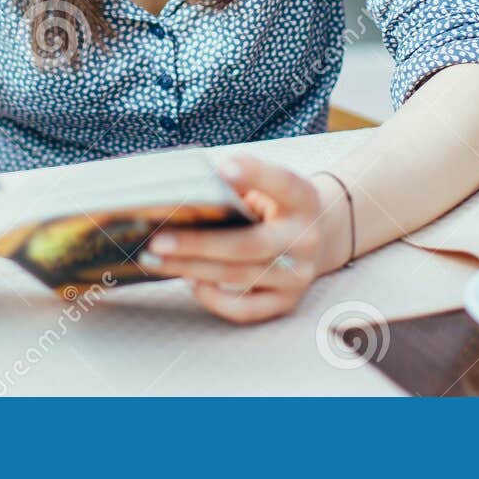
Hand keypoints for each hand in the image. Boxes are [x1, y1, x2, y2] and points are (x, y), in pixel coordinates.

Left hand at [137, 155, 348, 323]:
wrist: (321, 235)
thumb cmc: (278, 205)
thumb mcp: (269, 187)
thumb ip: (241, 186)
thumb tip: (192, 194)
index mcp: (304, 200)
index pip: (282, 183)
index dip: (254, 175)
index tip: (221, 169)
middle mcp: (306, 239)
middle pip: (249, 244)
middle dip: (199, 243)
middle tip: (159, 239)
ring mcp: (299, 275)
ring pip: (239, 276)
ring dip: (193, 269)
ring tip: (157, 260)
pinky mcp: (287, 302)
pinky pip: (246, 309)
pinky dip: (214, 299)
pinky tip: (190, 281)